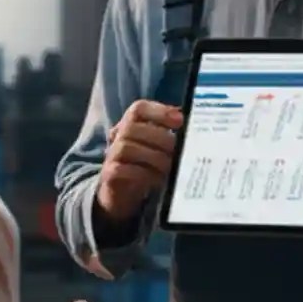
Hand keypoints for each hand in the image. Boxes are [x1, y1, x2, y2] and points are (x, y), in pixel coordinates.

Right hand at [96, 100, 183, 222]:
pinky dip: (141, 173)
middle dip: (159, 137)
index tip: (180, 120)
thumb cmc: (145, 165)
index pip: (139, 109)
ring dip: (152, 156)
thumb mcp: (158, 148)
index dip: (159, 111)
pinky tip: (157, 179)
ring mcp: (111, 155)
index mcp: (132, 123)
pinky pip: (121, 170)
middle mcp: (118, 135)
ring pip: (126, 147)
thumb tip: (193, 127)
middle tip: (177, 149)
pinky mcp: (109, 174)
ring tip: (170, 166)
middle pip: (132, 127)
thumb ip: (170, 136)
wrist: (123, 192)